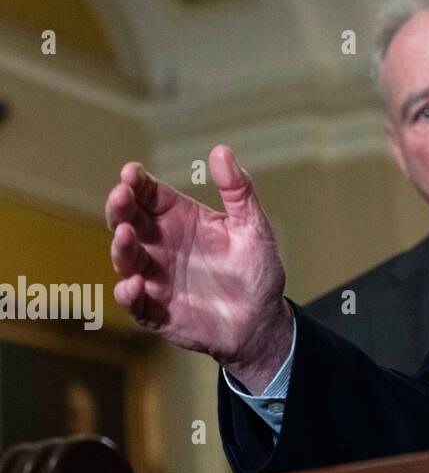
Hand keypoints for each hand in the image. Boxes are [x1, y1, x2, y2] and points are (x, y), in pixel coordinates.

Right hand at [105, 144, 292, 391]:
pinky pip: (135, 302)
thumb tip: (221, 150)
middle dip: (121, 208)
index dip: (138, 183)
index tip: (131, 172)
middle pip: (130, 221)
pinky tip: (135, 283)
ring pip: (126, 259)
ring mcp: (155, 278)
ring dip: (121, 246)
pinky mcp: (154, 311)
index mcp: (182, 220)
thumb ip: (238, 190)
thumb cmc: (257, 270)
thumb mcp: (253, 226)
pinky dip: (129, 294)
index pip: (151, 196)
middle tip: (121, 196)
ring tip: (126, 233)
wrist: (262, 322)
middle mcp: (162, 246)